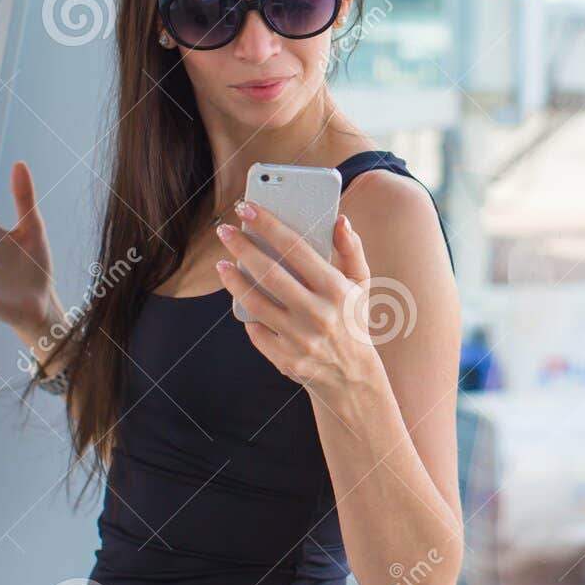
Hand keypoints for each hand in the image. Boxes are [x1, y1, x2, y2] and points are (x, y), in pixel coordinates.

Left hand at [214, 201, 383, 398]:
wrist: (353, 377)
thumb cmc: (353, 319)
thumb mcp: (361, 285)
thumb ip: (352, 250)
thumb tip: (340, 220)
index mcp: (337, 289)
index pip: (296, 248)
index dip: (268, 225)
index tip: (247, 208)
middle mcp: (318, 314)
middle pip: (269, 273)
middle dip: (242, 247)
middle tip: (225, 231)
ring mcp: (299, 339)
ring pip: (254, 302)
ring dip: (233, 280)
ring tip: (224, 264)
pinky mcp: (285, 359)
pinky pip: (255, 331)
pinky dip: (247, 314)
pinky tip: (242, 299)